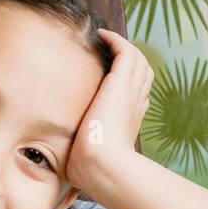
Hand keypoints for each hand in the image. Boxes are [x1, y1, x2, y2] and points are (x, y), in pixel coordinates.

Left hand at [65, 28, 154, 200]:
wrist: (102, 167)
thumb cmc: (92, 170)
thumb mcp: (88, 158)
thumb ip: (81, 154)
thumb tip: (65, 173)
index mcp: (131, 119)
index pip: (137, 94)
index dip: (128, 84)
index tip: (110, 80)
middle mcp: (136, 102)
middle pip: (142, 73)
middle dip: (128, 61)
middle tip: (107, 53)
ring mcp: (131, 91)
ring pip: (137, 60)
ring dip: (122, 48)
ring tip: (104, 41)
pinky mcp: (122, 82)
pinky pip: (126, 50)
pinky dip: (116, 40)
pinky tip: (101, 36)